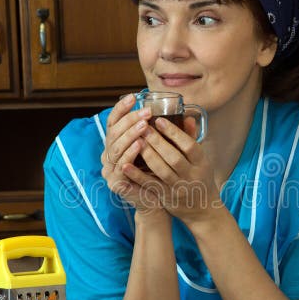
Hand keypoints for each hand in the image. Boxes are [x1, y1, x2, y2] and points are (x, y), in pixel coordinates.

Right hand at [101, 94, 162, 213]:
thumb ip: (173, 136)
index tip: (133, 96)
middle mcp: (109, 155)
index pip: (113, 121)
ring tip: (144, 125)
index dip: (121, 108)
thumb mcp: (165, 152)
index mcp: (117, 144)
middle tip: (145, 112)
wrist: (157, 203)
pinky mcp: (115, 183)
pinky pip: (121, 166)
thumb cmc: (161, 175)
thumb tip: (188, 117)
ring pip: (116, 147)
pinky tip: (140, 145)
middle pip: (113, 132)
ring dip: (130, 134)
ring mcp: (110, 169)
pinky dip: (130, 154)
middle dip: (130, 120)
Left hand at [122, 116, 221, 222]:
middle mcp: (192, 175)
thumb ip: (192, 138)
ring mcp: (178, 188)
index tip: (159, 120)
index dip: (174, 133)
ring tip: (135, 141)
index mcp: (202, 162)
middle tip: (143, 127)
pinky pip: (150, 185)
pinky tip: (125, 165)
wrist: (202, 209)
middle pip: (174, 157)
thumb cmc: (200, 177)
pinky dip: (137, 175)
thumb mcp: (201, 159)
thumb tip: (187, 116)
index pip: (189, 145)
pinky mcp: (166, 197)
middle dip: (157, 142)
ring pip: (162, 170)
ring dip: (147, 155)